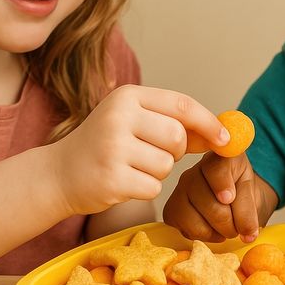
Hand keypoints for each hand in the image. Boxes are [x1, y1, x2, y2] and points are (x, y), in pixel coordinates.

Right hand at [49, 85, 227, 216]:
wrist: (59, 174)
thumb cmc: (105, 146)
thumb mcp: (133, 122)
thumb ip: (173, 124)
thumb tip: (221, 134)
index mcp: (127, 96)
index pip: (181, 104)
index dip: (208, 122)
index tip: (225, 139)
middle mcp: (119, 117)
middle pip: (178, 137)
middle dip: (177, 151)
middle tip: (157, 154)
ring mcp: (113, 148)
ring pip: (167, 164)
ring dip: (158, 171)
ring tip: (133, 166)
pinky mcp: (111, 178)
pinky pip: (153, 187)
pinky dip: (145, 188)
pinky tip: (124, 181)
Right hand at [162, 151, 260, 242]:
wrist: (233, 201)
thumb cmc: (242, 194)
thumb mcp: (254, 196)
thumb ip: (249, 210)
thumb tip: (247, 234)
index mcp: (219, 160)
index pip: (215, 170)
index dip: (222, 186)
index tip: (229, 198)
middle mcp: (194, 171)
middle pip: (208, 203)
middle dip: (229, 223)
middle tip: (238, 227)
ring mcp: (180, 190)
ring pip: (194, 219)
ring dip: (216, 232)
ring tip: (226, 229)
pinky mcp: (172, 209)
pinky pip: (186, 229)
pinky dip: (204, 236)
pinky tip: (212, 229)